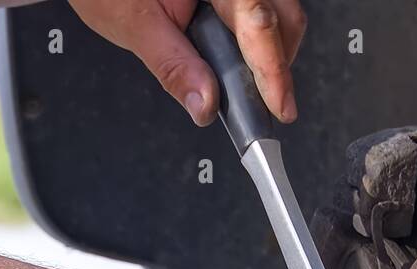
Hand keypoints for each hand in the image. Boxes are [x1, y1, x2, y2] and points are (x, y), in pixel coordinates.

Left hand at [67, 0, 306, 125]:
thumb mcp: (134, 24)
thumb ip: (173, 66)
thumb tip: (205, 105)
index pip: (258, 22)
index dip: (274, 70)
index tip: (280, 106)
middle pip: (282, 20)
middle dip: (275, 65)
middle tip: (258, 104)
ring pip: (279, 19)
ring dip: (266, 55)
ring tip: (235, 79)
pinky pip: (262, 15)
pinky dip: (254, 44)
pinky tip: (231, 59)